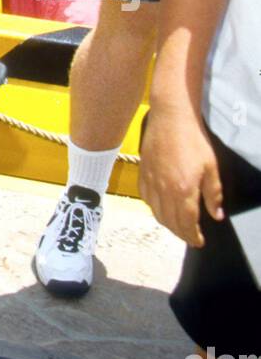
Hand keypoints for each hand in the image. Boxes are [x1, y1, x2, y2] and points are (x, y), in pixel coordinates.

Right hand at [139, 106, 224, 246]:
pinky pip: (146, 199)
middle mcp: (164, 190)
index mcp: (183, 190)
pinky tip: (161, 207)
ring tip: (177, 225)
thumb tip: (216, 215)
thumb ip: (213, 194)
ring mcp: (151, 182)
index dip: (193, 236)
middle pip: (170, 222)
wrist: (170, 117)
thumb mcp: (211, 168)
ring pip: (156, 213)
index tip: (199, 241)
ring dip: (167, 224)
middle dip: (181, 233)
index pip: (187, 223)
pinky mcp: (142, 173)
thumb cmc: (193, 140)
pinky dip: (154, 208)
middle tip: (190, 236)